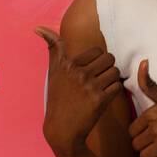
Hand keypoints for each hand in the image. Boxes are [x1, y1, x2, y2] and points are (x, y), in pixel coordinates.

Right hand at [34, 26, 124, 153]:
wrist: (62, 129)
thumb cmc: (57, 98)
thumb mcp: (53, 72)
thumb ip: (53, 48)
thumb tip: (38, 27)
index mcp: (68, 64)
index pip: (98, 51)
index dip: (98, 61)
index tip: (92, 71)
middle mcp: (79, 73)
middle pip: (109, 59)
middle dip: (108, 68)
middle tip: (101, 79)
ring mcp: (90, 87)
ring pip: (115, 72)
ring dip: (113, 80)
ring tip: (103, 87)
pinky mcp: (100, 100)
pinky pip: (117, 87)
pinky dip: (114, 92)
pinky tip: (104, 97)